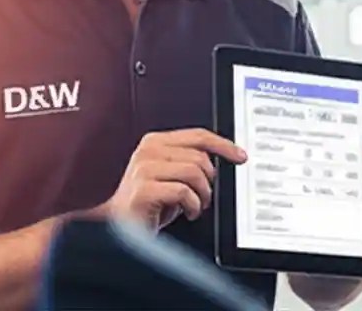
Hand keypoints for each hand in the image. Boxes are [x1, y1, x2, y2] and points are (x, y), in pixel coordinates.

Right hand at [101, 128, 246, 231]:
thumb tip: (220, 159)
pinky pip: (183, 192)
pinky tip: (187, 212)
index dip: (223, 145)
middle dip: (209, 181)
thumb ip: (189, 162)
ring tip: (195, 205)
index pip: (198, 136)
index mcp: (155, 142)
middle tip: (204, 196)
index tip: (240, 156)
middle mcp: (148, 151)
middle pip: (200, 157)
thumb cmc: (149, 204)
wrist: (120, 226)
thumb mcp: (171, 176)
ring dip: (202, 195)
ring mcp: (144, 169)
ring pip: (194, 173)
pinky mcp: (144, 190)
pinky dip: (192, 206)